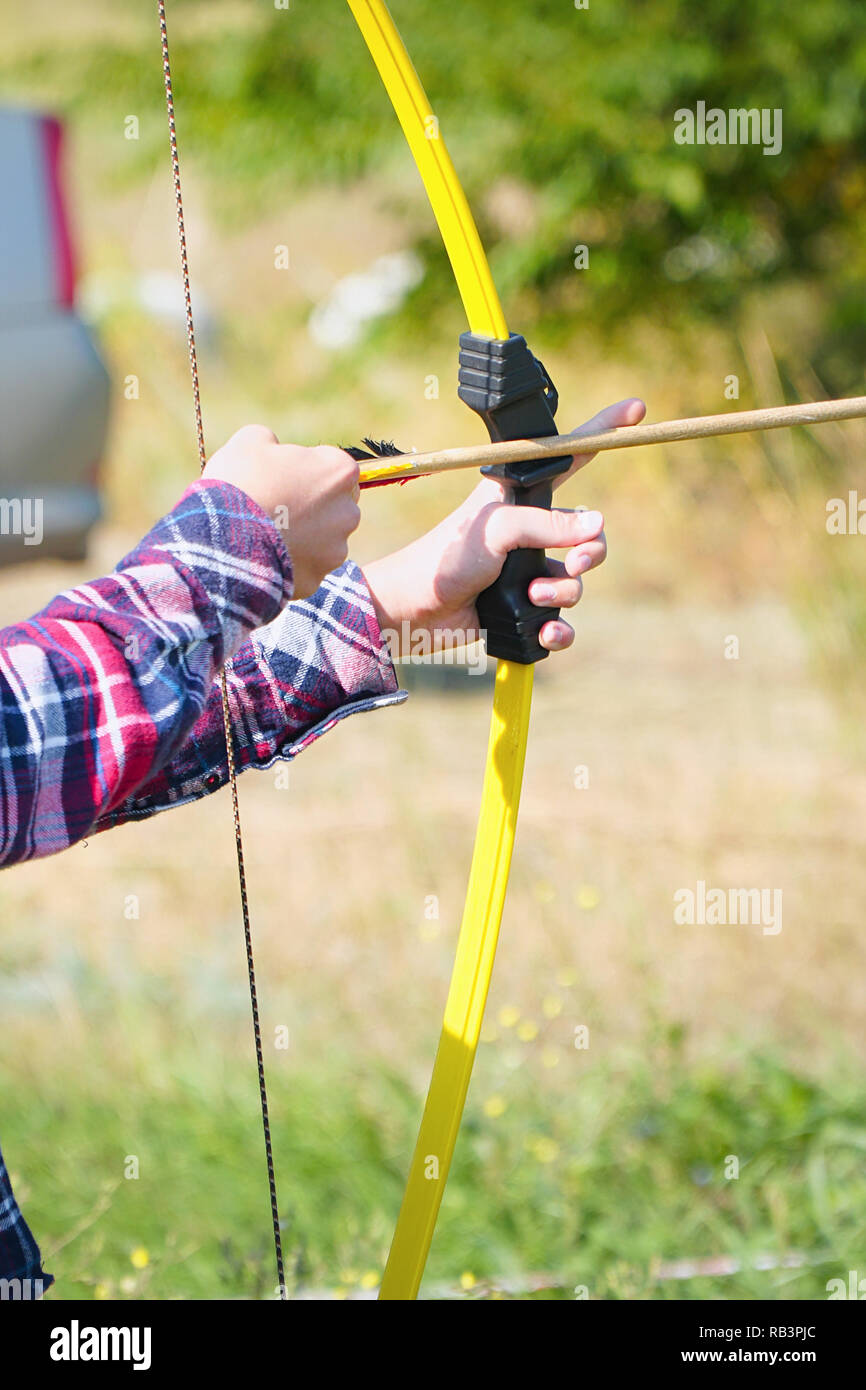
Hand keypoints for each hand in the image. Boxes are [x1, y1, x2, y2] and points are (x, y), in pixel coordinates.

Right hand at [203, 425, 360, 599]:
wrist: (223, 541)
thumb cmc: (239, 484)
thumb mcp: (249, 443)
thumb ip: (271, 440)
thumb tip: (273, 448)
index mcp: (339, 472)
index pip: (333, 466)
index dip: (305, 471)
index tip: (282, 478)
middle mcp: (348, 512)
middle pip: (333, 506)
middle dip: (310, 507)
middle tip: (275, 507)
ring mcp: (335, 550)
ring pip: (322, 540)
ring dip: (302, 537)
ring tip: (265, 534)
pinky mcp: (317, 579)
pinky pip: (305, 568)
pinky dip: (289, 564)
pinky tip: (263, 557)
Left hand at [362, 397, 644, 654]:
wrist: (412, 612)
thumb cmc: (443, 558)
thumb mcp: (496, 529)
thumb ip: (548, 525)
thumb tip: (597, 526)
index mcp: (520, 497)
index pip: (567, 459)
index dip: (599, 432)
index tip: (634, 412)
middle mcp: (528, 532)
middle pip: (588, 533)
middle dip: (591, 550)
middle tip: (577, 561)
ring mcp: (527, 572)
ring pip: (576, 582)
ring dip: (562, 592)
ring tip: (534, 597)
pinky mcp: (522, 611)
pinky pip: (561, 622)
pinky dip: (558, 631)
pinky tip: (546, 634)